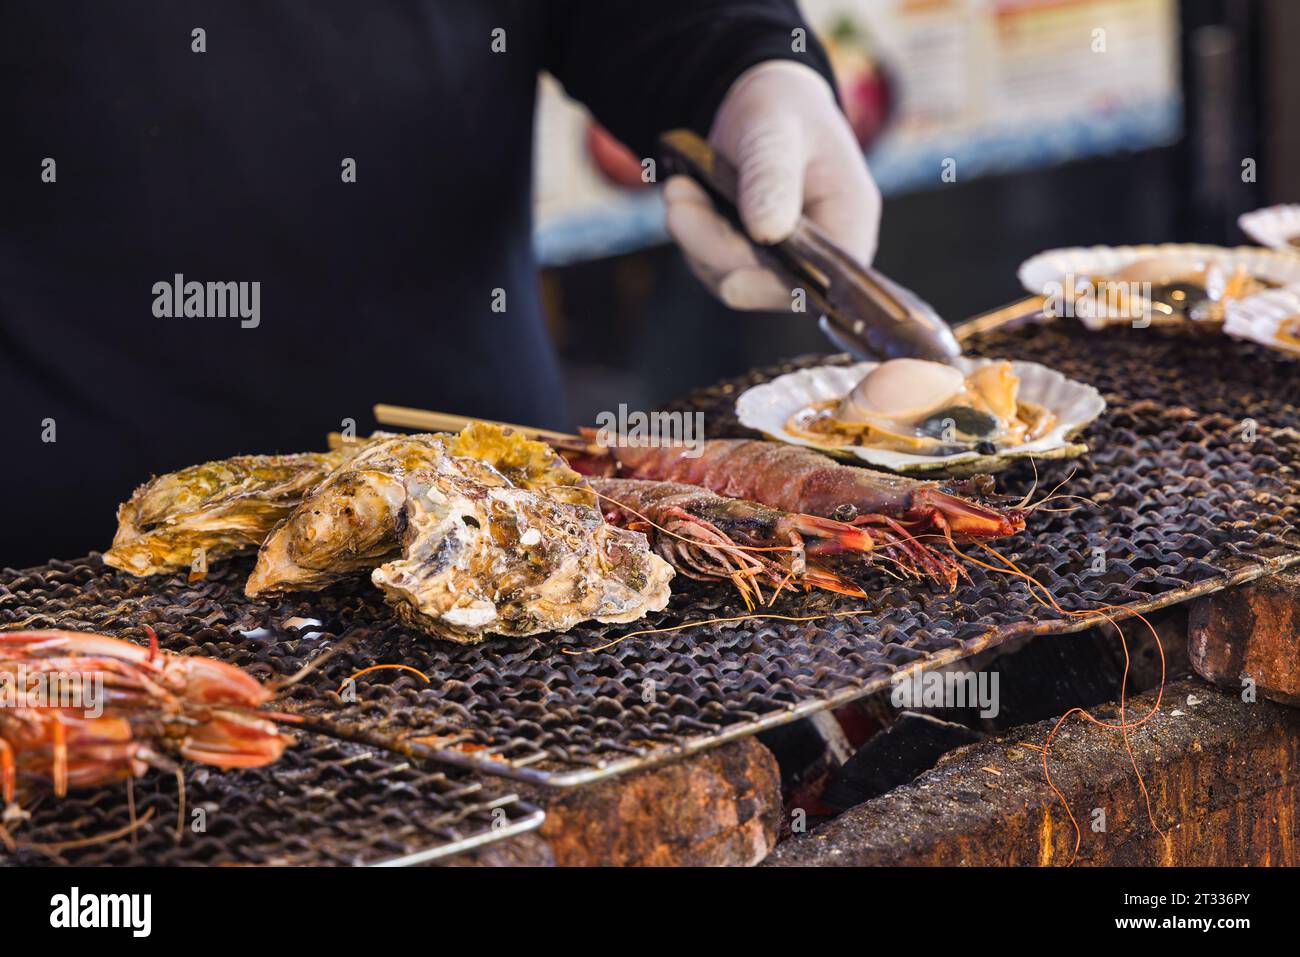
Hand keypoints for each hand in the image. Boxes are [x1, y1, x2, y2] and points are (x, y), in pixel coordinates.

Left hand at [665, 60, 881, 311]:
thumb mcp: (776, 132)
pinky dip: (692, 235)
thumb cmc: (783, 111)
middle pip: (768, 285)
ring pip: (732, 279)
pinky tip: (683, 195)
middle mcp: (821, 253)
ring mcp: (785, 261)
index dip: (779, 289)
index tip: (731, 282)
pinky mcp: (751, 259)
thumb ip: (773, 178)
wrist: (763, 107)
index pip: (824, 281)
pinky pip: (714, 266)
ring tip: (678, 189)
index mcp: (850, 222)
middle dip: (717, 250)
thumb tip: (767, 233)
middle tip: (677, 205)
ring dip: (696, 240)